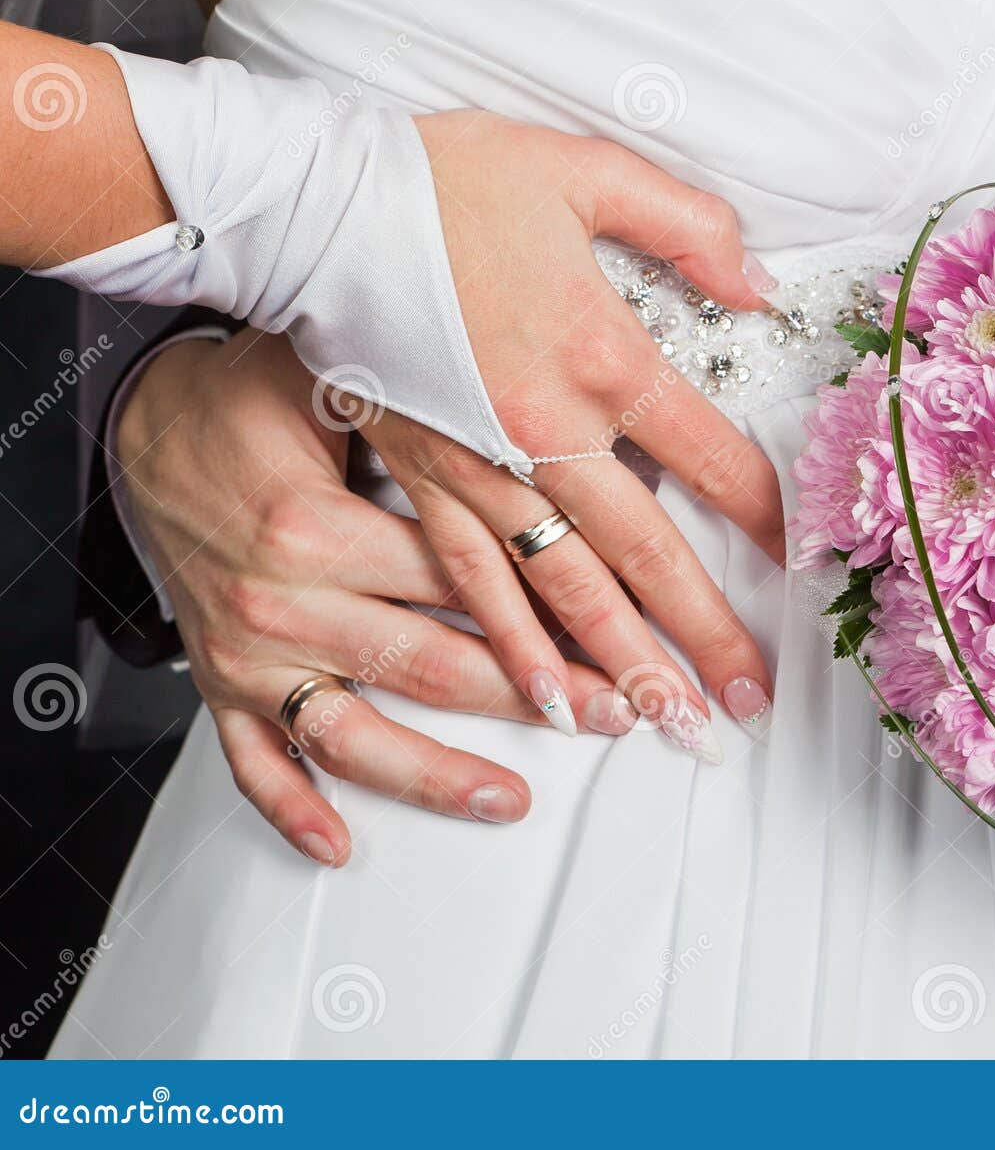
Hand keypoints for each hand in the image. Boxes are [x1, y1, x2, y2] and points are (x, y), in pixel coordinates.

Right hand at [115, 330, 631, 865]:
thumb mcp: (343, 386)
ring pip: (350, 735)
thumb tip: (545, 445)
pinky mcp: (218, 681)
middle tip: (610, 717)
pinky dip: (291, 808)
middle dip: (531, 699)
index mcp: (315, 528)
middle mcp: (279, 601)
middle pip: (427, 667)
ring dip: (434, 775)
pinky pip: (253, 759)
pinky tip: (340, 843)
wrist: (142, 425)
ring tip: (507, 798)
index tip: (617, 638)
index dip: (549, 611)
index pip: (460, 584)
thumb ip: (432, 423)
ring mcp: (246, 653)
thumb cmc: (251, 400)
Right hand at [392, 112, 783, 756]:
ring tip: (670, 723)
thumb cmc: (446, 184)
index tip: (802, 570)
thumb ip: (688, 224)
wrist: (315, 204)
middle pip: (645, 552)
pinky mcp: (425, 483)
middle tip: (746, 701)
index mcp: (600, 355)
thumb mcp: (584, 169)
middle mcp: (546, 431)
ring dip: (622, 664)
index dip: (765, 517)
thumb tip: (758, 284)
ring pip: (566, 589)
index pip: (710, 458)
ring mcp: (481, 469)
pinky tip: (549, 701)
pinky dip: (515, 646)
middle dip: (701, 634)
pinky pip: (475, 584)